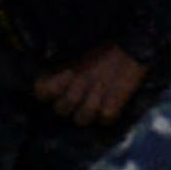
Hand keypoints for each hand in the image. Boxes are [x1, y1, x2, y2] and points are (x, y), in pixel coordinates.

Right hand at [33, 43, 147, 129]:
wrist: (128, 52)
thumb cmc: (101, 50)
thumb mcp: (78, 50)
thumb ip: (59, 58)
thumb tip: (47, 57)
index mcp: (60, 83)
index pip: (41, 93)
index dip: (51, 89)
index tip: (68, 73)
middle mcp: (72, 98)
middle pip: (61, 110)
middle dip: (72, 96)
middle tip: (84, 78)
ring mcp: (91, 107)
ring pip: (80, 120)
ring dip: (89, 104)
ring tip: (100, 84)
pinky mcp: (110, 111)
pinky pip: (105, 119)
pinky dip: (109, 106)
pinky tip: (114, 93)